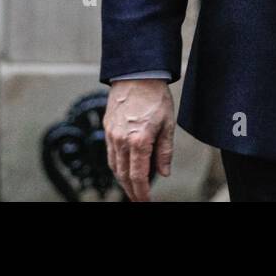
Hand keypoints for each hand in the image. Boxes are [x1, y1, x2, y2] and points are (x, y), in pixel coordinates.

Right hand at [104, 78, 173, 200]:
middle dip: (131, 191)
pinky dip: (116, 165)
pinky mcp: (107, 127)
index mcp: (139, 141)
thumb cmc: (154, 96)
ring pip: (114, 166)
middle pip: (123, 175)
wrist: (136, 74)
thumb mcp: (167, 124)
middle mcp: (122, 140)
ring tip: (132, 188)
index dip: (142, 193)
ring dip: (122, 180)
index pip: (138, 177)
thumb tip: (163, 172)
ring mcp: (112, 134)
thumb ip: (164, 151)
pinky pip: (110, 153)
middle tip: (139, 200)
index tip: (146, 202)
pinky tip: (123, 168)